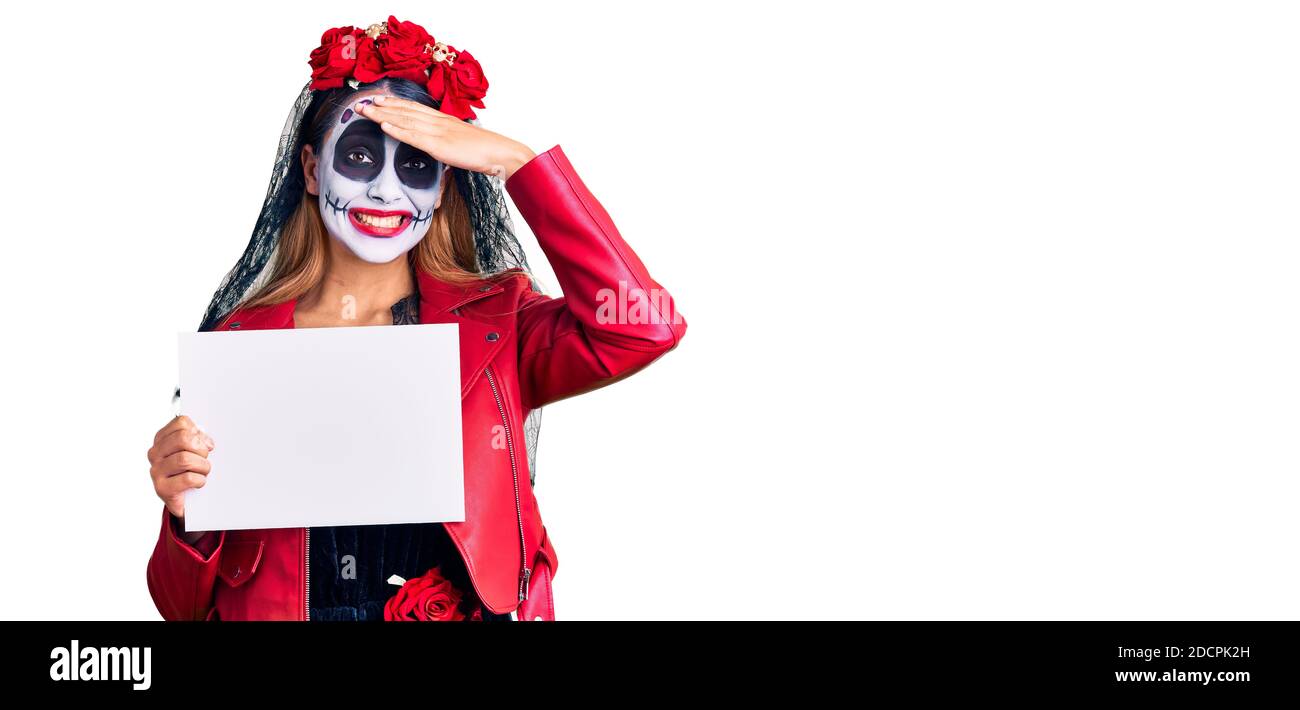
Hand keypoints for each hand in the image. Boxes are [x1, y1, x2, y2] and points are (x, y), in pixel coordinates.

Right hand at [148, 415, 214, 522]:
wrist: (185, 500)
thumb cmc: (190, 471)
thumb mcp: (194, 450)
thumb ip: (198, 439)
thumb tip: (206, 441)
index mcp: (162, 439)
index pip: (181, 423)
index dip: (199, 433)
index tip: (204, 444)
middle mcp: (155, 453)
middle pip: (184, 439)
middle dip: (201, 450)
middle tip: (204, 459)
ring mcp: (156, 471)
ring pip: (185, 459)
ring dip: (202, 466)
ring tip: (202, 472)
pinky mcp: (162, 488)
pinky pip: (188, 478)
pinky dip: (200, 481)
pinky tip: (198, 483)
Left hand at [357, 95, 536, 179]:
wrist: (501, 153)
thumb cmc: (485, 151)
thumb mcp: (461, 143)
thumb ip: (447, 142)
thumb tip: (438, 146)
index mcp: (444, 120)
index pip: (414, 108)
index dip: (393, 103)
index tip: (377, 99)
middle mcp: (438, 121)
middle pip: (405, 110)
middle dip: (381, 105)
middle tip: (361, 102)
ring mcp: (438, 132)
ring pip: (405, 119)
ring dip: (382, 114)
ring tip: (364, 110)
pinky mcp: (439, 145)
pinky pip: (413, 136)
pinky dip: (397, 129)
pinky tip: (383, 125)